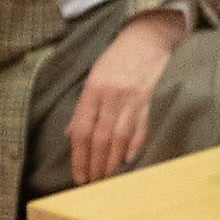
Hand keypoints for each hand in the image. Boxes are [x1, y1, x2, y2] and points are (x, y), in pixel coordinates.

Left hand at [64, 10, 185, 182]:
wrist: (146, 38)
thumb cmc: (115, 57)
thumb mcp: (93, 76)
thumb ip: (83, 106)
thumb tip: (71, 134)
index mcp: (93, 89)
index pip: (82, 129)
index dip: (79, 155)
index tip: (78, 174)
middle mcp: (111, 95)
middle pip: (101, 138)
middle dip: (95, 164)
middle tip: (91, 182)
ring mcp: (132, 99)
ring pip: (120, 137)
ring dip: (113, 161)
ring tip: (106, 177)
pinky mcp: (148, 100)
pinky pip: (141, 128)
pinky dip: (135, 146)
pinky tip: (128, 161)